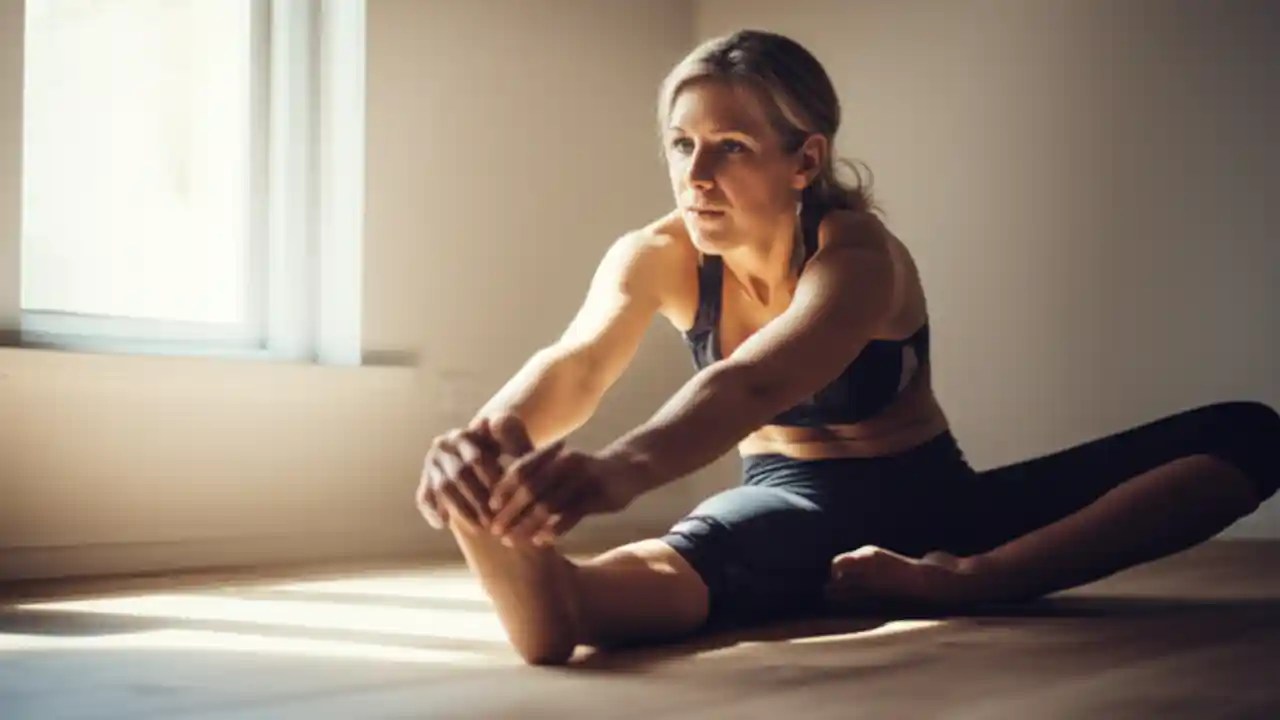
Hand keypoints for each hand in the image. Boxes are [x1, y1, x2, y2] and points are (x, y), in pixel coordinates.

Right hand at [414, 417, 505, 531]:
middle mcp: (444, 445)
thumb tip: (513, 450)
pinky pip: (424, 498)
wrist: (489, 455)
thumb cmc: (508, 450)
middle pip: (459, 475)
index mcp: (465, 434)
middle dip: (478, 500)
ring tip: (480, 528)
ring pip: (444, 487)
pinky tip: (443, 524)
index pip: (477, 458)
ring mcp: (432, 462)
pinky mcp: (426, 481)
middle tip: (495, 521)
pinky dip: (432, 512)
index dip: (492, 480)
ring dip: (462, 510)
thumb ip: (516, 443)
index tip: (506, 499)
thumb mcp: (515, 444)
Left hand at [487, 444, 645, 545]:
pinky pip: (572, 514)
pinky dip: (554, 529)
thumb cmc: (586, 473)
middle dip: (510, 511)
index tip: (488, 508)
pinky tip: (541, 542)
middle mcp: (564, 464)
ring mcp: (582, 479)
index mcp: (553, 456)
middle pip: (530, 488)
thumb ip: (537, 477)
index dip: (503, 488)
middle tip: (494, 530)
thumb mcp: (562, 468)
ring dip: (526, 524)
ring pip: (548, 504)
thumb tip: (503, 497)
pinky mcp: (598, 495)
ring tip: (512, 540)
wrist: (628, 468)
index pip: (520, 470)